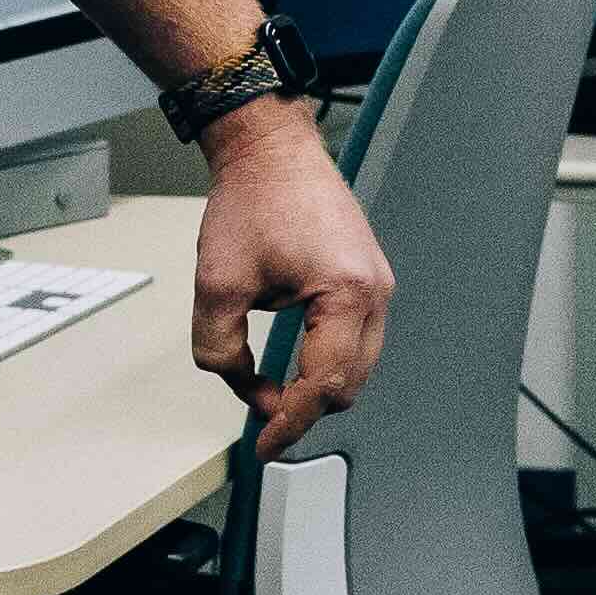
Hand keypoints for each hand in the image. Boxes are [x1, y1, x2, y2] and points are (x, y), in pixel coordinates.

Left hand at [193, 98, 392, 457]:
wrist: (271, 148)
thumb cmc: (252, 200)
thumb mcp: (217, 286)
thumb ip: (222, 351)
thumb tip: (243, 387)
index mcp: (347, 294)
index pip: (324, 385)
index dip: (290, 423)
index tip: (264, 445)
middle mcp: (375, 292)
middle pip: (349, 384)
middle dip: (305, 409)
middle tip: (261, 419)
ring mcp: (378, 284)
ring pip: (357, 366)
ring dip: (317, 386)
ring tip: (272, 393)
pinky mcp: (369, 277)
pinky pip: (357, 339)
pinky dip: (327, 360)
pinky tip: (294, 363)